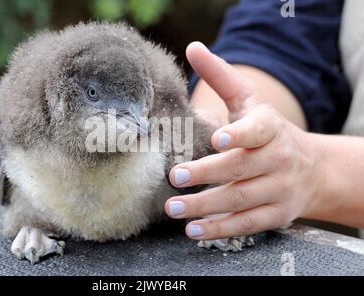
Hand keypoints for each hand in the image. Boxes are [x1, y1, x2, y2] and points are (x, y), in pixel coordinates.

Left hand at [165, 42, 322, 239]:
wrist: (313, 170)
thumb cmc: (267, 132)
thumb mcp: (249, 102)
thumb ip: (221, 77)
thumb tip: (193, 47)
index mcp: (270, 128)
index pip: (259, 129)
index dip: (240, 134)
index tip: (217, 138)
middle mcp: (278, 159)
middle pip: (242, 168)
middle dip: (208, 173)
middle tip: (174, 177)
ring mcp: (279, 189)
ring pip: (242, 200)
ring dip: (206, 206)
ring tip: (174, 209)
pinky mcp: (276, 214)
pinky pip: (248, 224)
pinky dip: (221, 229)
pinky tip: (194, 231)